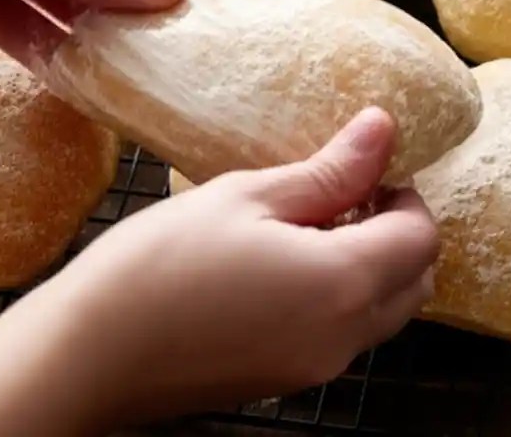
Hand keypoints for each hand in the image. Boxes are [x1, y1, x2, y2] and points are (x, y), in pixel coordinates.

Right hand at [0, 108, 439, 436]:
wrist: (88, 355)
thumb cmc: (156, 265)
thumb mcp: (246, 197)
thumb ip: (328, 170)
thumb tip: (384, 130)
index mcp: (343, 284)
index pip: (422, 238)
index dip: (405, 194)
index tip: (362, 167)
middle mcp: (344, 338)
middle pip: (414, 281)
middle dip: (397, 231)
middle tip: (342, 191)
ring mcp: (316, 367)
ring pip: (382, 312)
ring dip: (369, 265)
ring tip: (304, 224)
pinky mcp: (285, 381)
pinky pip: (342, 335)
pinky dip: (338, 297)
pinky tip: (280, 264)